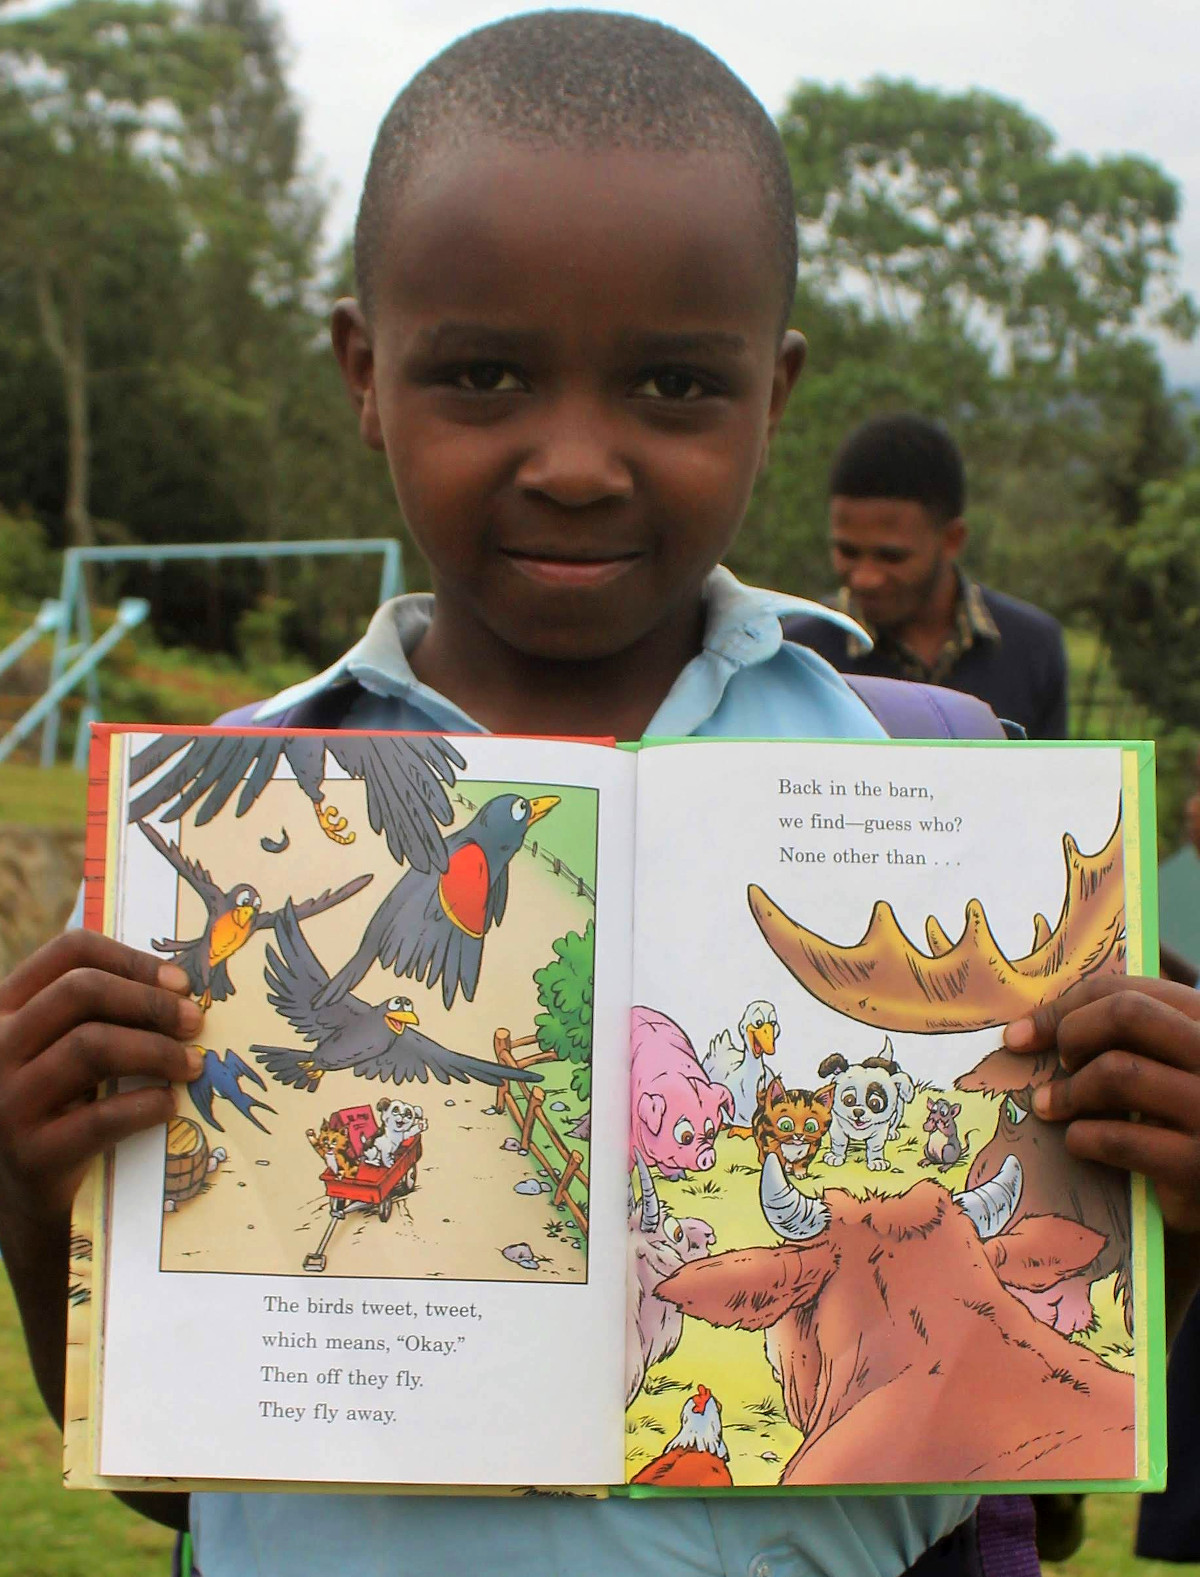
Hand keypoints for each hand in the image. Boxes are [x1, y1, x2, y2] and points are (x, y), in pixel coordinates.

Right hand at [0, 931, 203, 1232]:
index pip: (68, 952)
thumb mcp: (57, 1049)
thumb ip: (96, 1014)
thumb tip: (180, 987)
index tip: (180, 981)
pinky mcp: (29, 1154)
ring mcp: (5, 1100)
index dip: (131, 959)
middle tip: (195, 1021)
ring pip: (92, 1046)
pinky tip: (169, 1104)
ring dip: (157, 1051)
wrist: (17, 1197)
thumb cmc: (54, 1106)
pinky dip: (145, 1105)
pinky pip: (99, 1117)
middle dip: (150, 1002)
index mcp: (4, 1009)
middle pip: (81, 991)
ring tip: (192, 1064)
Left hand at [1004, 975, 1199, 1231]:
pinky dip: (1083, 1137)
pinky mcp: (1196, 1165)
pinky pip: (1121, 1138)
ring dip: (1067, 1091)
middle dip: (1071, 1033)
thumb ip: (1127, 1037)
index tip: (1023, 1031)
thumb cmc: (1183, 1115)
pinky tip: (1076, 1141)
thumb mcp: (1168, 1064)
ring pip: (1119, 1072)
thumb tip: (1033, 1028)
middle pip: (1126, 1013)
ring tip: (1047, 1105)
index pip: (1129, 990)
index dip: (1065, 1006)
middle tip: (1055, 1064)